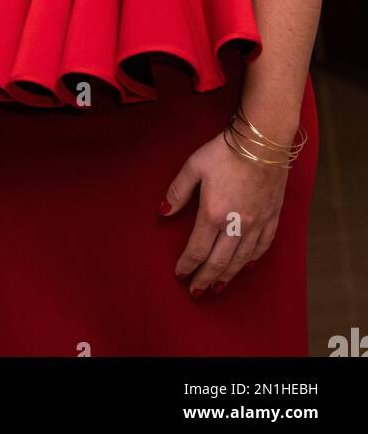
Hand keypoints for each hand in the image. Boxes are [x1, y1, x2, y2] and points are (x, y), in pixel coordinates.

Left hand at [159, 130, 288, 296]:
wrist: (262, 141)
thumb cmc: (225, 151)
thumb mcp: (194, 165)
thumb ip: (178, 191)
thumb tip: (163, 212)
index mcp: (213, 214)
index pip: (197, 250)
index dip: (187, 265)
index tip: (179, 275)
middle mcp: (236, 225)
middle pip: (218, 262)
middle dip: (205, 279)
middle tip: (196, 292)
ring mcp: (256, 223)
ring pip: (241, 259)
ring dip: (228, 276)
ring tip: (218, 287)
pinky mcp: (271, 217)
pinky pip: (262, 246)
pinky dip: (253, 260)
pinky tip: (247, 266)